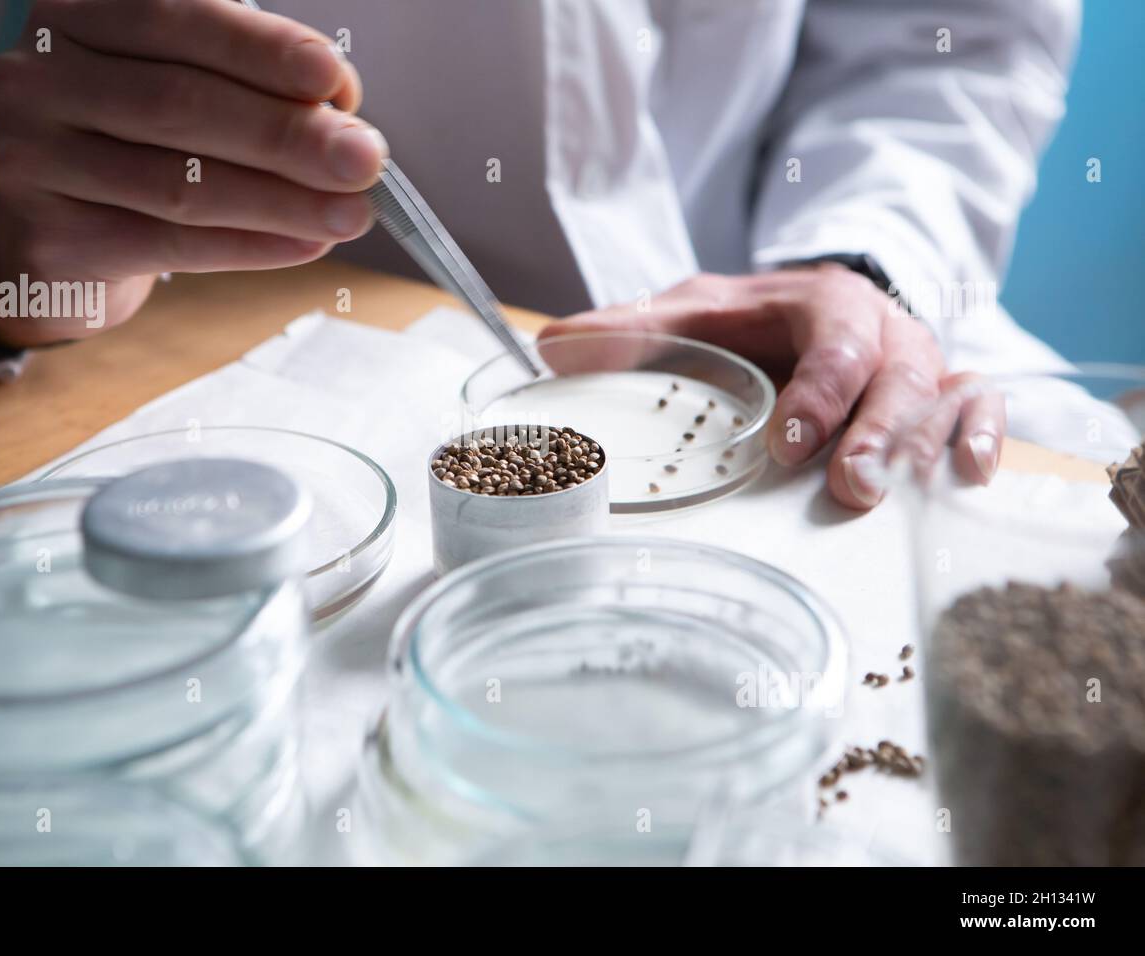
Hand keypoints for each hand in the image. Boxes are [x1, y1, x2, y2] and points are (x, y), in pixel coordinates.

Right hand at [0, 0, 385, 347]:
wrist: (53, 238)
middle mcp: (38, 76)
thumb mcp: (181, 90)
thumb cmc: (137, 149)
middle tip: (365, 161)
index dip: (262, 50)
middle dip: (287, 133)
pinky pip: (166, 243)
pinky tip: (304, 244)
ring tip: (352, 214)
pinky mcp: (48, 235)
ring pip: (178, 182)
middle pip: (181, 103)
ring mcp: (30, 157)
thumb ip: (246, 86)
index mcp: (77, 14)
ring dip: (281, 200)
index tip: (337, 79)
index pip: (179, 18)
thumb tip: (338, 112)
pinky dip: (248, 246)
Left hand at [538, 266, 1005, 509]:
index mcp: (820, 304)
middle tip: (850, 486)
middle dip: (875, 431)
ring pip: (942, 395)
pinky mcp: (943, 394)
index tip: (788, 441)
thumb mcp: (692, 313)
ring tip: (889, 497)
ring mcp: (919, 363)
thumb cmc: (751, 319)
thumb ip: (631, 331)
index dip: (819, 388)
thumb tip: (549, 346)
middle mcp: (881, 331)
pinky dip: (984, 435)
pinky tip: (969, 477)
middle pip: (896, 375)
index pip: (832, 337)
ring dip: (920, 448)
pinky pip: (980, 406)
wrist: (817, 306)